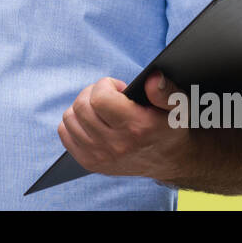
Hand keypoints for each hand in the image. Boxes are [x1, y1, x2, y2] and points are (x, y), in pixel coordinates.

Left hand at [57, 72, 191, 181]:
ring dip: (82, 107)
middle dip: (93, 92)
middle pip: (81, 106)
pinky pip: (64, 133)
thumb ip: (165, 90)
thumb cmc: (169, 127)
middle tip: (109, 96)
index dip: (106, 85)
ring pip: (70, 118)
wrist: (170, 160)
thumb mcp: (177, 106)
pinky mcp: (90, 163)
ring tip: (100, 109)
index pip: (100, 99)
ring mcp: (101, 156)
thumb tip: (152, 79)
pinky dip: (74, 122)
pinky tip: (92, 121)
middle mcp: (116, 145)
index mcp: (136, 128)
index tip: (118, 88)